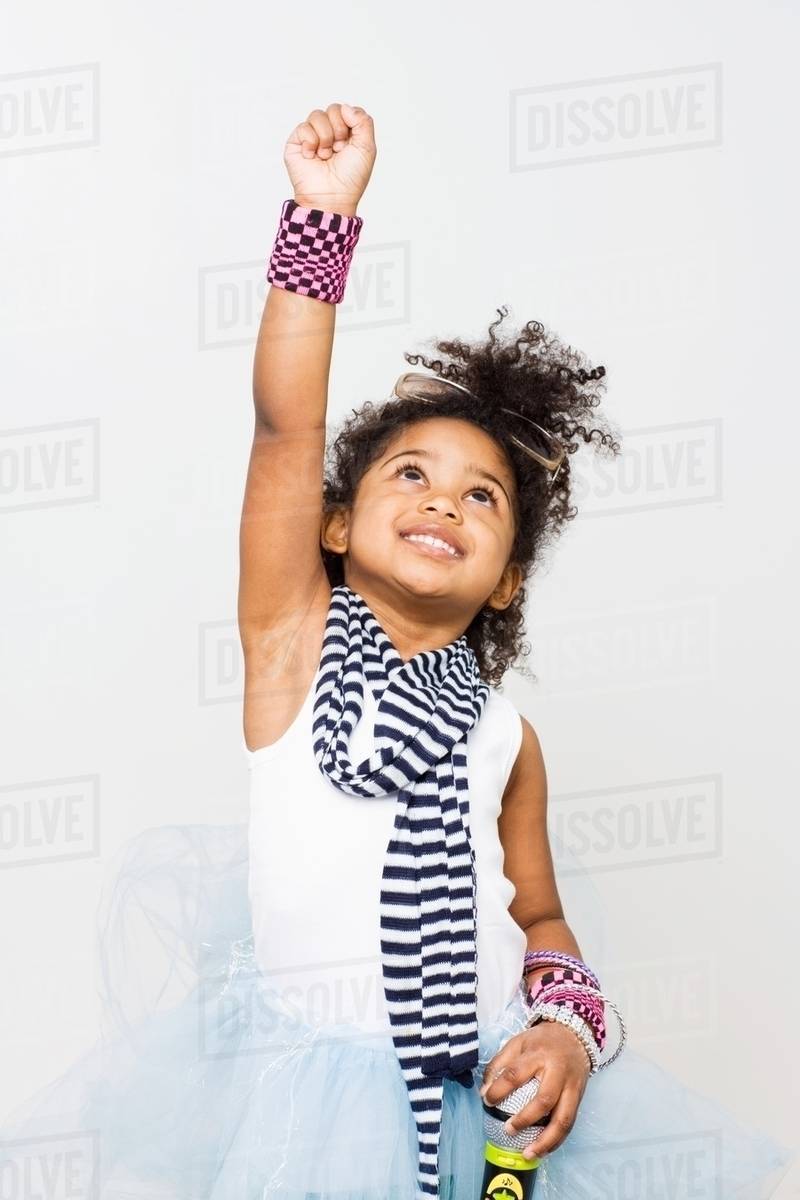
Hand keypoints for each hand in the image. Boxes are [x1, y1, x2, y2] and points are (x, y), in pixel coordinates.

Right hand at [283, 102, 375, 216]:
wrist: (332, 197)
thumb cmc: (350, 178)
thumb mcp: (367, 148)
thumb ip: (363, 121)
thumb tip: (344, 107)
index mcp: (347, 133)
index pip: (347, 110)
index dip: (351, 123)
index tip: (351, 144)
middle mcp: (329, 132)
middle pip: (333, 108)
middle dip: (339, 129)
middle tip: (338, 150)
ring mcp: (312, 136)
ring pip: (317, 115)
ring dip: (325, 137)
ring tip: (325, 155)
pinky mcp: (296, 142)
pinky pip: (303, 127)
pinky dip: (311, 142)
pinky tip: (312, 157)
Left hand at [479, 1019, 591, 1159]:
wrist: (574, 1035)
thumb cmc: (541, 1041)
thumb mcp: (518, 1042)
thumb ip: (499, 1064)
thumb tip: (484, 1091)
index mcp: (538, 1054)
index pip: (516, 1074)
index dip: (499, 1090)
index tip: (488, 1100)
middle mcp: (557, 1071)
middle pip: (544, 1100)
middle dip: (525, 1120)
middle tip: (508, 1130)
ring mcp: (571, 1087)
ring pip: (563, 1119)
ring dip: (546, 1141)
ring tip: (529, 1154)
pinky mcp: (579, 1098)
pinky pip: (570, 1123)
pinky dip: (557, 1140)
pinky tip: (544, 1149)